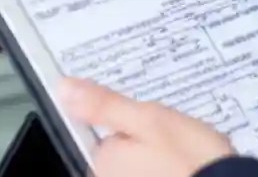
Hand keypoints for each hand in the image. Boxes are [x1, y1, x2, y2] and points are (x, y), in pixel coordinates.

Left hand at [60, 78, 234, 176]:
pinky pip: (160, 172)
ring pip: (146, 168)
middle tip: (182, 145)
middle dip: (152, 147)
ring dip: (166, 162)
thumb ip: (104, 105)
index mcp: (105, 162)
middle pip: (127, 156)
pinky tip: (194, 169)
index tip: (164, 129)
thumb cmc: (191, 159)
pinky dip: (176, 170)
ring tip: (193, 158)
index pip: (112, 137)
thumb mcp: (149, 119)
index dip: (139, 127)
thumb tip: (63, 88)